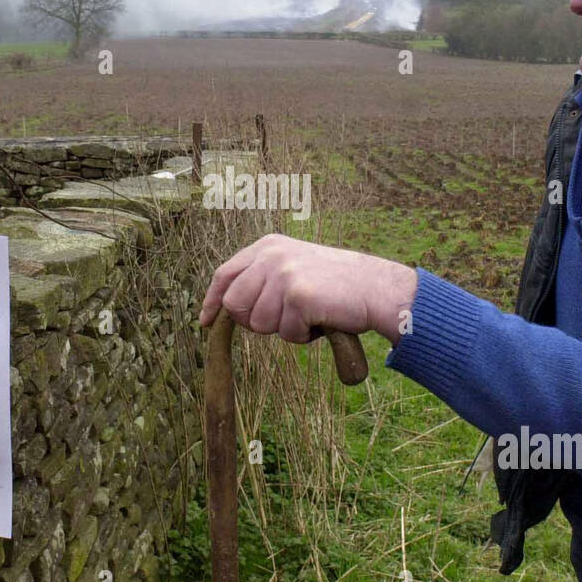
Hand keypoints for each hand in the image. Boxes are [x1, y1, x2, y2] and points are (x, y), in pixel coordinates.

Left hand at [199, 234, 417, 345]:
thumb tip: (226, 308)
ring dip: (283, 330)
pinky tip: (320, 320)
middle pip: (235, 305)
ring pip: (259, 324)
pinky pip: (285, 333)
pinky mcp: (297, 295)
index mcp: (267, 246)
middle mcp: (271, 255)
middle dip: (255, 322)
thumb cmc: (336, 285)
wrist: (376, 288)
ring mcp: (283, 274)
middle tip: (285, 319)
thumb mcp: (293, 267)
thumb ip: (262, 279)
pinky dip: (302, 335)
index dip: (213, 301)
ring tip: (308, 315)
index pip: (225, 275)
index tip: (205, 321)